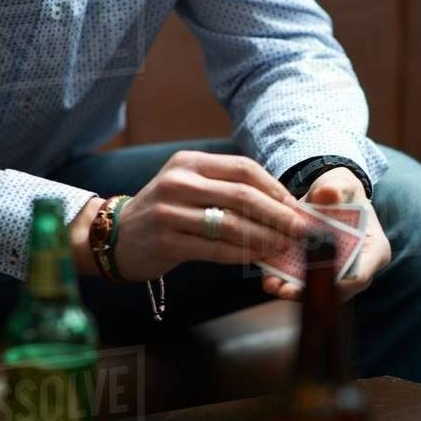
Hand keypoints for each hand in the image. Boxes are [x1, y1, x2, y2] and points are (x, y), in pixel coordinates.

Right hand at [107, 151, 307, 281]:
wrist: (118, 236)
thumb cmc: (167, 212)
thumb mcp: (192, 188)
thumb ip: (228, 190)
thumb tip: (283, 205)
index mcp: (190, 162)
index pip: (243, 169)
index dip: (275, 189)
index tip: (297, 208)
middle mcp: (178, 182)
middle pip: (242, 195)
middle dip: (278, 214)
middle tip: (302, 230)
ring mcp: (170, 211)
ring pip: (231, 224)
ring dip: (265, 237)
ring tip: (285, 246)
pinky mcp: (167, 241)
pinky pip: (215, 248)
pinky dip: (242, 254)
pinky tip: (259, 258)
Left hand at [262, 167, 390, 301]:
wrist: (328, 196)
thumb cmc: (342, 192)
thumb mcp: (342, 185)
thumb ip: (336, 189)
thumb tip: (327, 193)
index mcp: (373, 250)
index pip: (360, 275)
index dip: (340, 283)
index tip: (317, 281)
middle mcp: (357, 269)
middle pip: (336, 291)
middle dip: (309, 292)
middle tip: (285, 290)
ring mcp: (337, 274)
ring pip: (317, 292)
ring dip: (293, 291)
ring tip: (272, 285)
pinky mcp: (318, 274)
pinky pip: (303, 284)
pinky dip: (285, 282)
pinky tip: (269, 278)